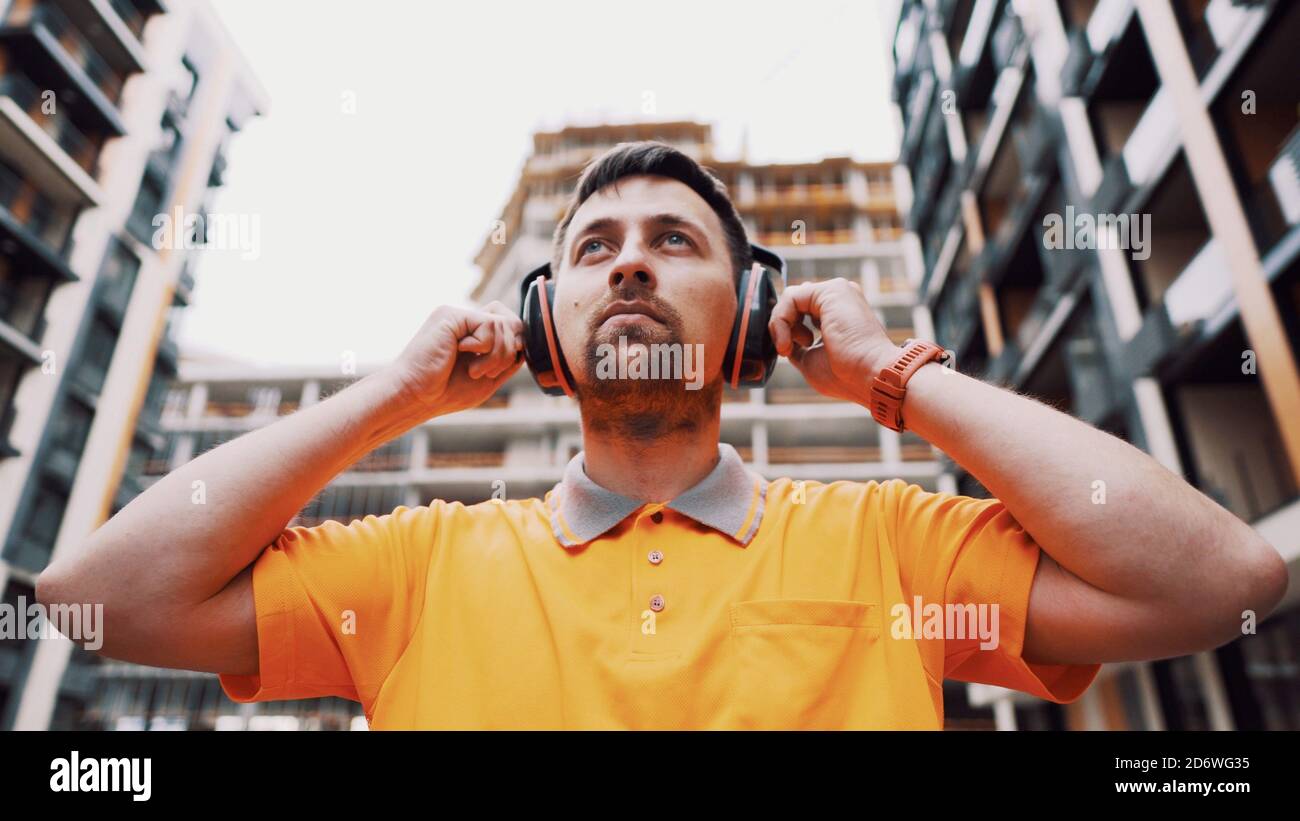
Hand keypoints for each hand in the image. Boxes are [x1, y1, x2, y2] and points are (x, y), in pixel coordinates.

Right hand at [381, 301, 524, 418]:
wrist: (415, 396)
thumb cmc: (444, 392)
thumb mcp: (488, 377)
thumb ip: (507, 359)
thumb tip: (524, 342)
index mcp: (471, 334)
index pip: (508, 325)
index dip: (514, 345)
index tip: (499, 369)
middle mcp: (465, 321)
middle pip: (511, 321)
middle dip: (510, 351)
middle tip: (487, 372)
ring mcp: (458, 316)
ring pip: (504, 324)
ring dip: (497, 355)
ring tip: (474, 370)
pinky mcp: (452, 315)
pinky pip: (490, 323)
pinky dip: (485, 347)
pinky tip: (463, 354)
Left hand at [767, 278, 901, 405]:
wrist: (871, 376)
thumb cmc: (847, 375)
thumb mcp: (811, 360)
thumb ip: (796, 346)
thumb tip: (782, 340)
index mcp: (837, 314)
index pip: (801, 311)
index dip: (787, 331)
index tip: (789, 353)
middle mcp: (839, 299)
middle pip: (795, 303)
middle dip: (782, 327)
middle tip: (787, 350)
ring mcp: (838, 292)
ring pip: (791, 298)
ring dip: (780, 324)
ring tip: (788, 347)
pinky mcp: (832, 290)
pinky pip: (791, 297)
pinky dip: (781, 320)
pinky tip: (788, 341)